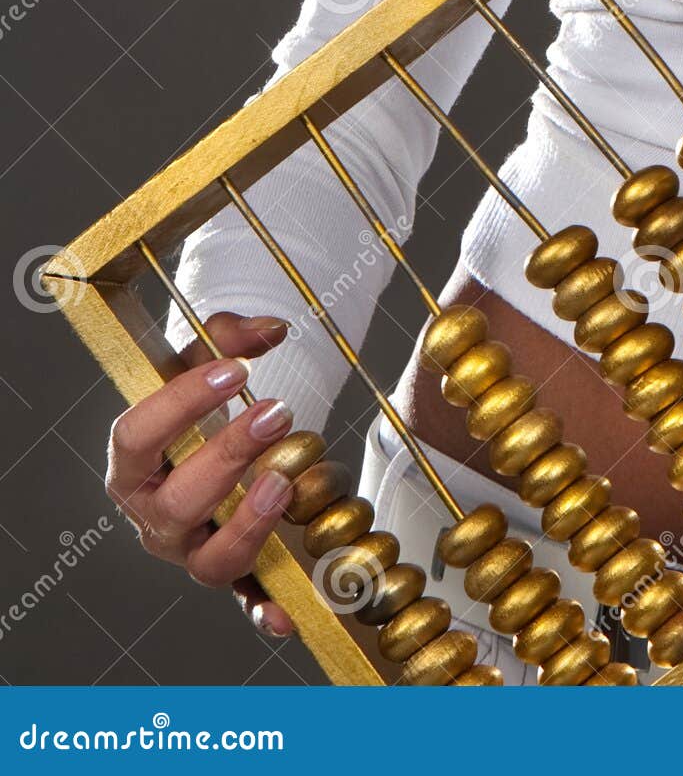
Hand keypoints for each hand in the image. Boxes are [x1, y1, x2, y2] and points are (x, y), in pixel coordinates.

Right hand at [103, 313, 298, 638]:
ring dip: (249, 526)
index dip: (181, 404)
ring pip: (210, 562)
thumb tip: (270, 331)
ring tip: (286, 479)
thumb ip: (229, 336)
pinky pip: (248, 601)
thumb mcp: (208, 360)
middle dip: (227, 457)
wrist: (223, 440)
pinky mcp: (236, 574)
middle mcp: (155, 517)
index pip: (135, 438)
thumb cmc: (205, 403)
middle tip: (277, 413)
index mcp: (132, 465)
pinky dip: (264, 610)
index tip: (236, 371)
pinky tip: (287, 613)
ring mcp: (194, 551)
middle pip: (175, 504)